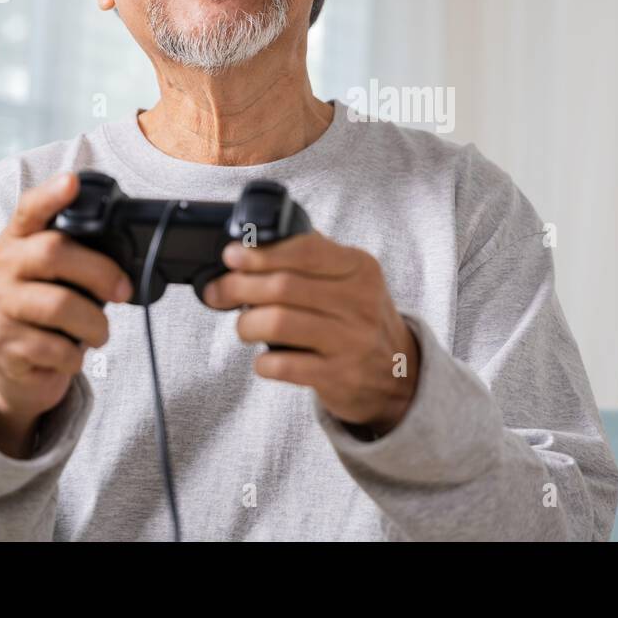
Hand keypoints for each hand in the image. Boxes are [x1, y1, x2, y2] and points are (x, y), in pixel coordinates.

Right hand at [0, 171, 133, 456]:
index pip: (29, 210)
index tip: (72, 180)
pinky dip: (75, 355)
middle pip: (53, 253)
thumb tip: (126, 261)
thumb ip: (78, 259)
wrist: (15, 368)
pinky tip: (71, 354)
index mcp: (17, 243)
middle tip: (123, 291)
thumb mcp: (59, 279)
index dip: (50, 195)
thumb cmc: (48, 313)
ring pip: (59, 305)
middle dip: (101, 272)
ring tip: (99, 332)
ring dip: (95, 323)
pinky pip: (53, 347)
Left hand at [203, 233, 419, 436]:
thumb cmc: (360, 319)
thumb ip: (315, 255)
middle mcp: (359, 302)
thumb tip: (256, 241)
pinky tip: (264, 359)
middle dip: (239, 286)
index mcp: (360, 268)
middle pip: (283, 286)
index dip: (260, 252)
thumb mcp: (352, 278)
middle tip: (219, 291)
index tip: (231, 256)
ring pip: (278, 323)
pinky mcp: (339, 376)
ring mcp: (351, 341)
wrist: (398, 374)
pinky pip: (284, 366)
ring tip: (244, 327)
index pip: (305, 249)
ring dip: (247, 324)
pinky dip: (263, 362)